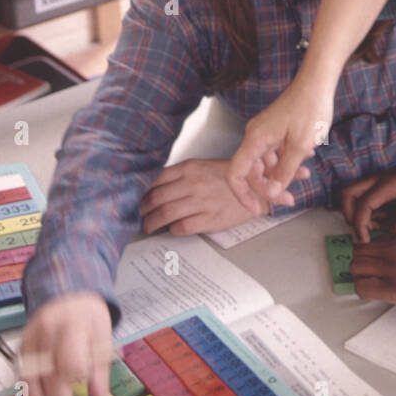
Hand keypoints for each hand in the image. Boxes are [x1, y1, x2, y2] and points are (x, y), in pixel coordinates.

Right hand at [18, 293, 114, 395]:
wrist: (65, 291)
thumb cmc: (89, 317)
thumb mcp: (103, 340)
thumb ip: (101, 380)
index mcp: (73, 325)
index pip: (69, 358)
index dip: (75, 383)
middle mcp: (46, 334)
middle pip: (49, 380)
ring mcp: (29, 342)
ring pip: (29, 385)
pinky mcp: (19, 350)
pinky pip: (22, 381)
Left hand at [140, 159, 268, 234]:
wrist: (256, 189)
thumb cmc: (227, 178)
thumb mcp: (203, 166)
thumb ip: (181, 174)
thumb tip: (155, 187)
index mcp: (190, 168)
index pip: (157, 180)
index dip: (144, 192)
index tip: (140, 199)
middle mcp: (193, 183)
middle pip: (157, 198)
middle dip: (144, 209)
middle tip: (140, 215)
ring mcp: (201, 202)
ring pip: (166, 214)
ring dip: (152, 223)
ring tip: (148, 226)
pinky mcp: (210, 219)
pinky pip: (182, 227)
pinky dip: (172, 229)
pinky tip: (171, 229)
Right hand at [227, 74, 332, 210]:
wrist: (318, 83)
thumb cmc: (310, 109)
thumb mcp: (299, 146)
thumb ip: (284, 171)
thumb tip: (271, 193)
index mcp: (255, 140)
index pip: (236, 174)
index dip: (242, 195)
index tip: (257, 209)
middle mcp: (255, 136)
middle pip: (253, 171)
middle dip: (270, 188)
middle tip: (290, 200)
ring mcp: (265, 132)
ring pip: (267, 163)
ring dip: (283, 174)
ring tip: (305, 177)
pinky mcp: (275, 129)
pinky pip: (275, 152)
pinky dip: (288, 160)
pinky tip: (305, 160)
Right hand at [341, 160, 395, 241]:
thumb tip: (388, 242)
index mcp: (387, 184)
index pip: (362, 205)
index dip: (360, 226)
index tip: (366, 241)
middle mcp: (378, 179)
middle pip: (347, 195)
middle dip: (349, 216)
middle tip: (363, 233)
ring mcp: (379, 181)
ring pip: (354, 196)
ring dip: (359, 214)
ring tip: (377, 228)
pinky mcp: (383, 186)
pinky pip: (366, 198)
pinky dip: (368, 212)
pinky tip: (383, 221)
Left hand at [350, 231, 395, 314]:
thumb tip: (388, 258)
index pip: (372, 240)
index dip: (371, 253)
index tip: (374, 262)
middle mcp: (393, 249)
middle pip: (359, 251)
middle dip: (361, 262)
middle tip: (366, 273)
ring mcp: (390, 268)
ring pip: (356, 267)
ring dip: (359, 276)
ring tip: (368, 283)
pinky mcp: (391, 288)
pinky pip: (362, 287)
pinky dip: (362, 290)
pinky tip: (370, 293)